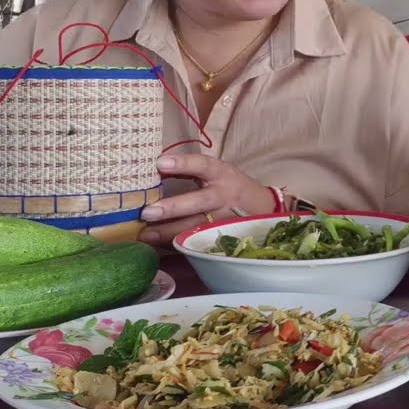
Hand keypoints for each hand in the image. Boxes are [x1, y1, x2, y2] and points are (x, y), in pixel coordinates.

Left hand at [139, 154, 274, 244]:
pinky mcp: (221, 237)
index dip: (183, 164)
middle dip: (173, 208)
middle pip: (199, 202)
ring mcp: (224, 220)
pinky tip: (156, 245)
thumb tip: (153, 169)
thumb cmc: (231, 187)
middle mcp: (224, 197)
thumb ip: (189, 170)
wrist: (263, 209)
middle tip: (147, 212)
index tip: (160, 163)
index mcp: (222, 175)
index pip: (203, 166)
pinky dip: (174, 244)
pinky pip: (196, 242)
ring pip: (196, 227)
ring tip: (145, 235)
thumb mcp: (216, 172)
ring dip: (169, 232)